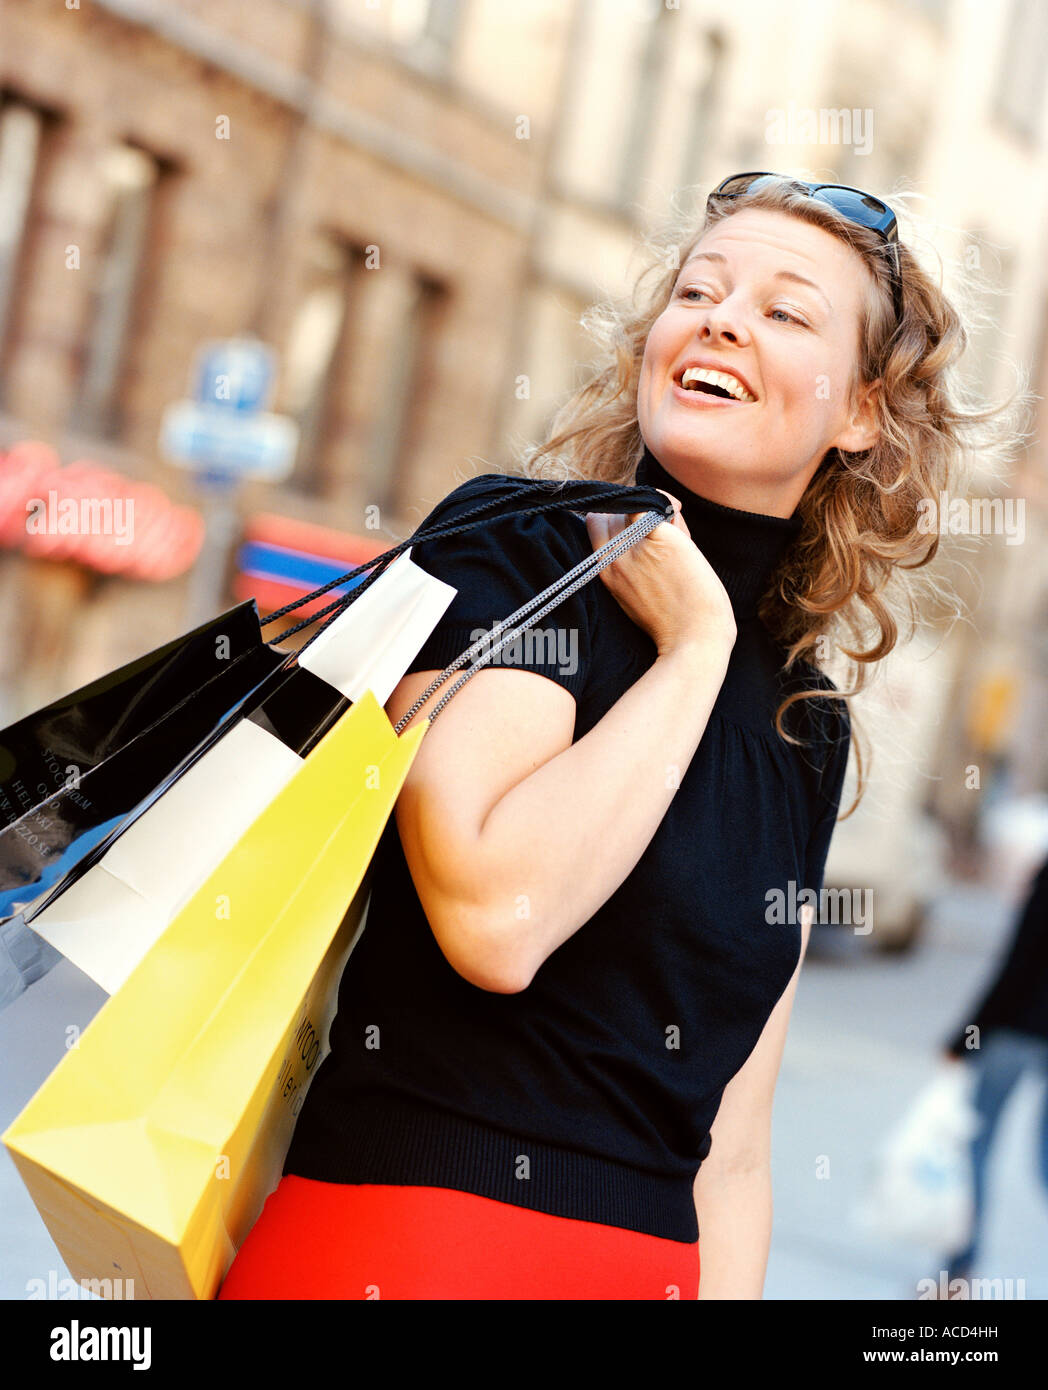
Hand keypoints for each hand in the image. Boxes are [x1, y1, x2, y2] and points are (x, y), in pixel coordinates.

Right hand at [585, 490, 736, 657]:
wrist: (694, 639)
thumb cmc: (673, 621)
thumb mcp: (633, 593)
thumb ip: (629, 563)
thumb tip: (644, 524)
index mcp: (603, 571)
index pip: (596, 524)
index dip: (615, 520)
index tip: (635, 531)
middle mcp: (612, 557)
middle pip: (614, 511)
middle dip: (634, 515)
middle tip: (660, 537)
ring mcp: (634, 546)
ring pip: (635, 504)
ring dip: (655, 511)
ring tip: (676, 536)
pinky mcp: (659, 538)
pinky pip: (655, 501)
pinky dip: (667, 502)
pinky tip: (677, 513)